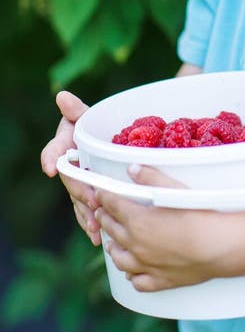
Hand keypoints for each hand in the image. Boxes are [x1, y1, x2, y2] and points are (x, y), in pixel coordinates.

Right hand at [41, 91, 101, 245]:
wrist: (106, 144)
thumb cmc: (93, 128)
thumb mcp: (87, 117)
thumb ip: (75, 109)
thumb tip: (62, 95)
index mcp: (64, 147)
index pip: (53, 152)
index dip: (51, 158)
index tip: (51, 167)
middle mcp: (68, 169)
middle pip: (71, 182)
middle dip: (80, 191)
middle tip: (91, 198)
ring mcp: (77, 186)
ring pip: (78, 202)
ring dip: (86, 215)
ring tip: (96, 225)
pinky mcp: (88, 199)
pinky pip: (87, 214)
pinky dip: (92, 225)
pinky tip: (99, 237)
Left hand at [95, 165, 225, 291]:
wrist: (217, 247)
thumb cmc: (198, 214)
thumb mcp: (175, 189)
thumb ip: (151, 177)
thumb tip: (132, 168)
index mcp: (137, 221)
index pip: (113, 206)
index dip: (104, 197)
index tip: (99, 193)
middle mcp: (136, 245)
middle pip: (113, 230)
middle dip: (105, 219)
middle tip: (101, 213)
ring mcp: (146, 266)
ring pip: (120, 259)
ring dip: (113, 248)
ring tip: (111, 243)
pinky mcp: (159, 281)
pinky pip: (137, 281)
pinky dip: (131, 274)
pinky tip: (131, 271)